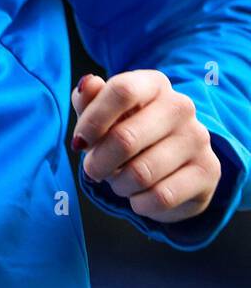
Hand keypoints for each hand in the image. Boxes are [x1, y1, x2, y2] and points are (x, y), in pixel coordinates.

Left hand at [70, 70, 221, 224]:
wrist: (174, 166)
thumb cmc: (129, 132)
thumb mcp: (105, 115)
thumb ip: (90, 100)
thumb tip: (87, 84)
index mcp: (154, 83)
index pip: (122, 91)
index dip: (93, 120)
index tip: (79, 142)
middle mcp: (181, 106)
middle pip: (126, 138)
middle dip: (99, 162)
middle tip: (92, 171)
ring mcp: (198, 138)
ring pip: (142, 173)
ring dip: (119, 185)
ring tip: (119, 182)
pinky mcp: (208, 171)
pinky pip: (162, 197)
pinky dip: (140, 203)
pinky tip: (139, 197)